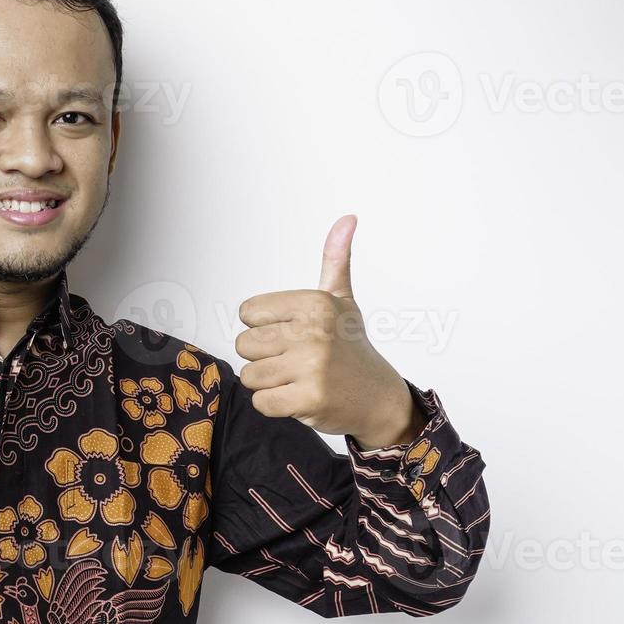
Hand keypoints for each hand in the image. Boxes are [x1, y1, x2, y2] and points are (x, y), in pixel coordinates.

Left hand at [234, 215, 418, 446]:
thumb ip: (335, 260)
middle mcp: (314, 330)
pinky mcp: (309, 399)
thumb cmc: (351, 347)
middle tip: (296, 360)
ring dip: (269, 383)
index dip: (264, 327)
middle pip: (244, 345)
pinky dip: (274, 405)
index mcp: (315, 302)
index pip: (247, 313)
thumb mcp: (342, 300)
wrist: (379, 398)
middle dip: (264, 357)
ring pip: (249, 375)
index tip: (294, 334)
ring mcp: (312, 366)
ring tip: (298, 378)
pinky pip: (260, 402)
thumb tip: (347, 218)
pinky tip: (299, 397)